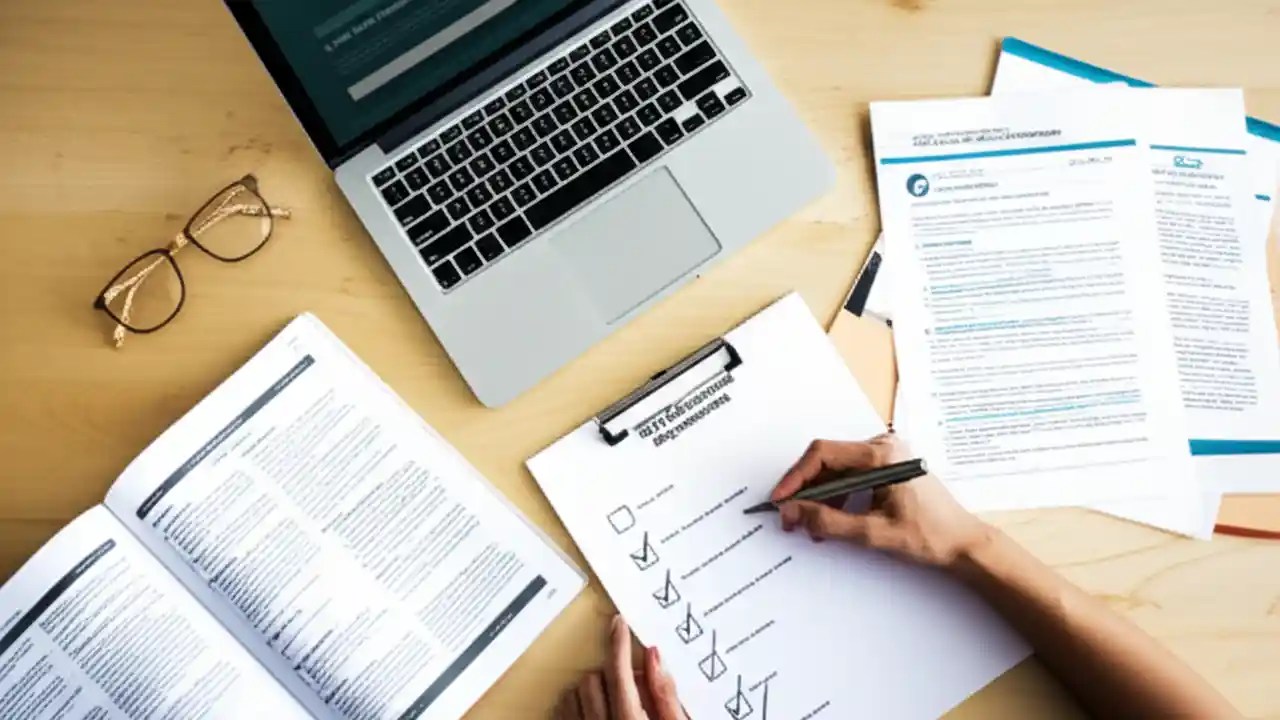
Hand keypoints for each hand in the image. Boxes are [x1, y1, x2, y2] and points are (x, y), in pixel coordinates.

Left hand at [555, 615, 686, 719]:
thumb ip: (666, 695)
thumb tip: (654, 656)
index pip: (618, 674)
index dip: (620, 645)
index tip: (619, 623)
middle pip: (592, 680)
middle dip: (611, 673)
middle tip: (632, 679)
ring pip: (574, 695)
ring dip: (591, 689)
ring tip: (612, 696)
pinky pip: (563, 712)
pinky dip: (574, 704)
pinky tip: (591, 709)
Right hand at [771, 433, 991, 569]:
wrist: (964, 543)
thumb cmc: (930, 536)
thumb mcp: (873, 533)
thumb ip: (829, 522)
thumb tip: (794, 513)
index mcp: (882, 455)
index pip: (823, 454)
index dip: (796, 477)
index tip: (781, 499)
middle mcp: (884, 447)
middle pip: (827, 460)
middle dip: (805, 490)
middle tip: (790, 516)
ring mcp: (886, 456)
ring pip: (837, 469)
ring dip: (819, 495)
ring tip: (811, 524)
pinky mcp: (887, 468)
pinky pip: (850, 475)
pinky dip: (836, 495)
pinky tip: (832, 518)